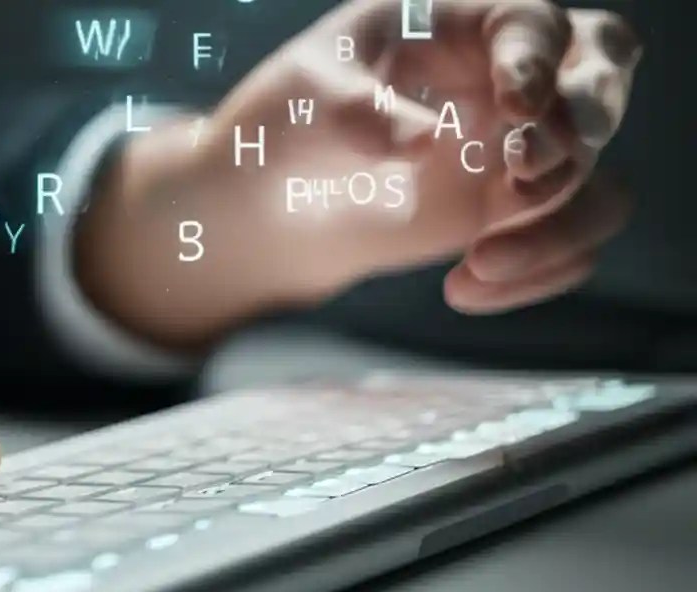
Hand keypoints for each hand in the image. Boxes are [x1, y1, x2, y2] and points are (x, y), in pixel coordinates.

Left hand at [77, 0, 640, 345]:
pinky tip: (466, 288)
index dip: (536, 59)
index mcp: (455, 28)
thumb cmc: (284, 126)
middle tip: (527, 167)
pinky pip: (570, 242)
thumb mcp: (303, 99)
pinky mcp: (509, 215)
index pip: (531, 23)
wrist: (267, 207)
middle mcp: (502, 82)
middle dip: (589, 117)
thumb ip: (358, 111)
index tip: (512, 105)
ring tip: (484, 259)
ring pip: (595, 175)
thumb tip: (421, 140)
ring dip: (560, 222)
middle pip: (602, 74)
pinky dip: (540, 271)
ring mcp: (515, 150)